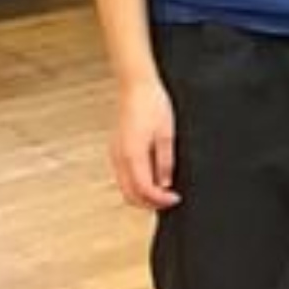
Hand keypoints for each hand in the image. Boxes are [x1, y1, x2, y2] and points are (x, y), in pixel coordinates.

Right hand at [110, 78, 180, 210]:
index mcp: (133, 155)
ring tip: (161, 190)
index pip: (144, 190)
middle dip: (149, 203)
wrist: (136, 86)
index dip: (160, 200)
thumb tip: (165, 183)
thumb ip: (165, 161)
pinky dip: (135, 183)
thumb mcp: (166, 134)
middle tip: (167, 200)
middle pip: (130, 194)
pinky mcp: (116, 148)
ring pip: (124, 186)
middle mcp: (120, 158)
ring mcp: (115, 153)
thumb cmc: (152, 103)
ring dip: (141, 194)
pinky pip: (122, 175)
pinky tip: (150, 176)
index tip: (174, 199)